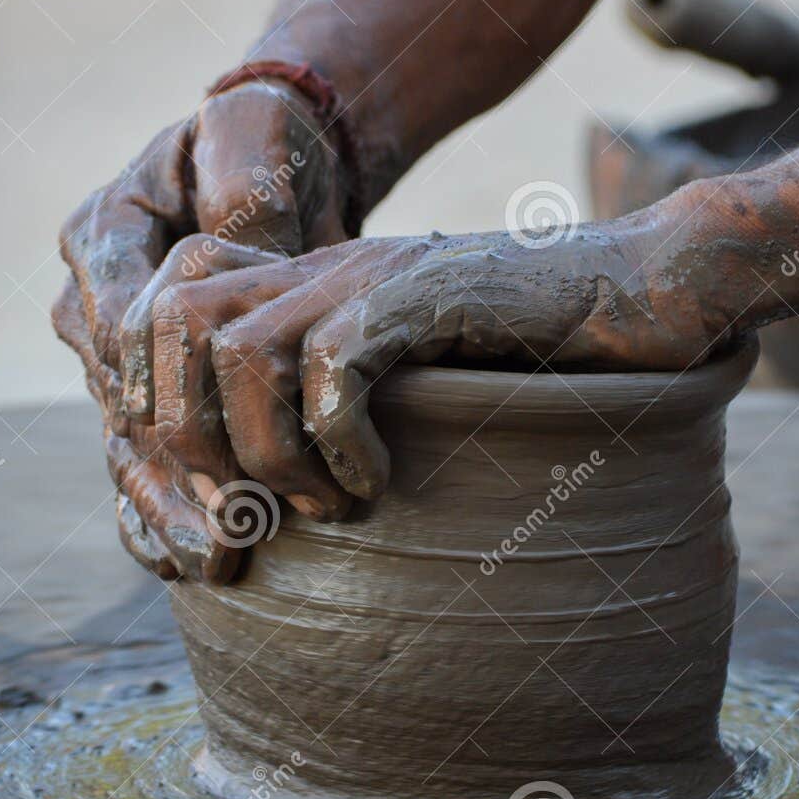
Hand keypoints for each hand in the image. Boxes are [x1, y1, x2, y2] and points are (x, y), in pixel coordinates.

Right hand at [52, 77, 349, 579]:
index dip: (161, 382)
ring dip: (173, 510)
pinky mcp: (157, 392)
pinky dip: (163, 516)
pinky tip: (184, 566)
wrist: (278, 163)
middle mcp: (98, 301)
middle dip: (174, 470)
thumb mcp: (257, 146)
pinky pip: (146, 461)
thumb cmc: (264, 142)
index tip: (210, 430)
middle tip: (228, 525)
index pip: (117, 317)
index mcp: (105, 233)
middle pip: (121, 399)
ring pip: (132, 444)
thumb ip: (246, 204)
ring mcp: (123, 355)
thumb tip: (250, 265)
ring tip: (218, 562)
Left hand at [152, 179, 748, 509]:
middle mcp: (316, 271)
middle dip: (185, 444)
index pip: (158, 316)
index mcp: (298, 288)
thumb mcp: (409, 386)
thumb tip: (267, 509)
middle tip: (245, 528)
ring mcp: (368, 276)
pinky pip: (330, 367)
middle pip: (167, 327)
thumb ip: (337, 411)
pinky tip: (379, 482)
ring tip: (326, 508)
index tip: (198, 506)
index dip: (151, 414)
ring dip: (264, 454)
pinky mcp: (424, 295)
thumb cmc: (536, 358)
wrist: (647, 289)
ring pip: (235, 352)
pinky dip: (337, 443)